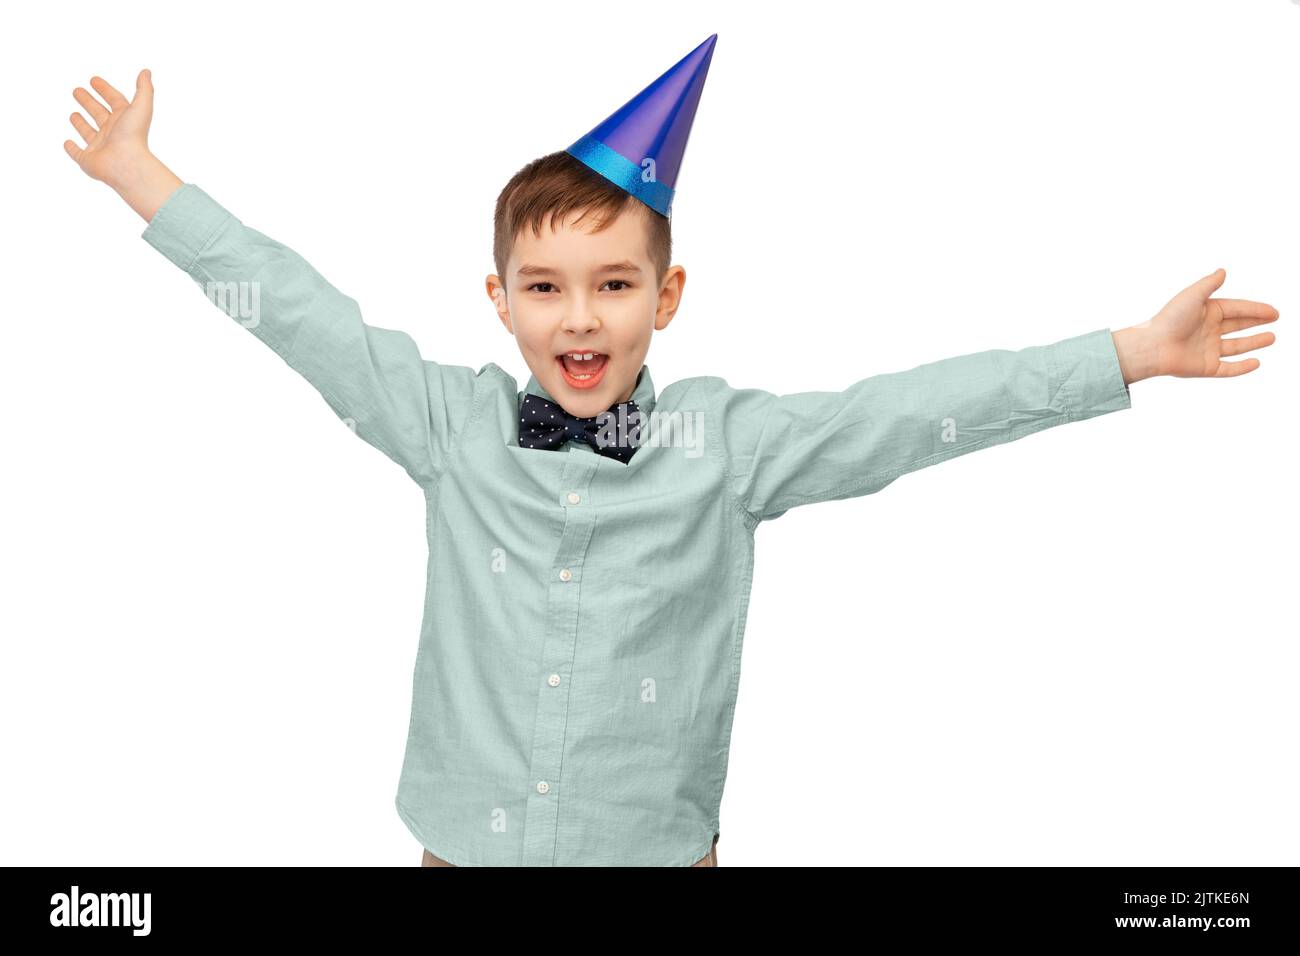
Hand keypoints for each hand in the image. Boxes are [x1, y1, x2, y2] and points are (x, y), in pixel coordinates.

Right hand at [63, 69, 155, 186]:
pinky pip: (77, 153)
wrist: (126, 164)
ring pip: (88, 133)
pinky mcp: (88, 160)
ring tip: (73, 114)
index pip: (114, 101)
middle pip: (98, 114)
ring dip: (81, 123)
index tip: (94, 80)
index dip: (104, 89)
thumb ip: (144, 89)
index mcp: (124, 120)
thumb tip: (146, 71)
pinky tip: (67, 143)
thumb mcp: (141, 106)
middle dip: (88, 102)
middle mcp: (112, 133)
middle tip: (77, 91)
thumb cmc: (133, 135)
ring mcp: (100, 147)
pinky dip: (71, 149)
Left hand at [1129, 269, 1278, 379]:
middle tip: (1275, 319)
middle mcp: (1207, 330)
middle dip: (1256, 322)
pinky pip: (1228, 369)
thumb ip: (1209, 284)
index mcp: (1206, 313)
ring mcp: (1207, 350)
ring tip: (1271, 338)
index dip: (1255, 310)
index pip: (1236, 309)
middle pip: (1238, 325)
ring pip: (1236, 346)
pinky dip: (1242, 367)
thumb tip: (1222, 271)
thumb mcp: (1192, 296)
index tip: (1274, 312)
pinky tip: (1256, 362)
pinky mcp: (1205, 367)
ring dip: (1254, 342)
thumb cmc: (1170, 319)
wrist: (1153, 346)